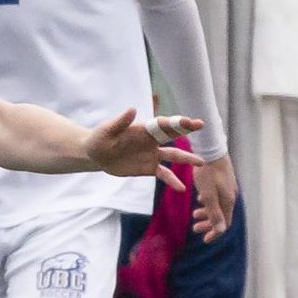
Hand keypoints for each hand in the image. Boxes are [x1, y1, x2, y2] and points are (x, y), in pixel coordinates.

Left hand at [86, 109, 205, 187]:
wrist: (96, 155)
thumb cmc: (100, 139)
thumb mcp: (107, 131)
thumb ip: (120, 122)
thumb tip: (132, 109)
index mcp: (144, 129)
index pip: (163, 124)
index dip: (176, 122)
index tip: (190, 122)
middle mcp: (152, 140)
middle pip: (173, 134)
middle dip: (186, 129)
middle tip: (201, 125)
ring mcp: (152, 154)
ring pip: (174, 156)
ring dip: (187, 159)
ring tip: (202, 163)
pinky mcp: (149, 168)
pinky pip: (164, 174)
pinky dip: (173, 181)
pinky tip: (182, 188)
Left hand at [191, 154, 238, 241]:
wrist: (211, 150)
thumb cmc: (207, 172)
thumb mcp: (208, 194)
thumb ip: (214, 212)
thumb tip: (221, 231)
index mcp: (228, 201)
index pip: (224, 223)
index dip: (215, 233)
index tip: (204, 239)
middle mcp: (230, 195)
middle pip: (222, 216)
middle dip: (209, 224)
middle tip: (194, 228)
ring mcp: (227, 188)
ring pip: (218, 206)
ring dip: (207, 213)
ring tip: (194, 215)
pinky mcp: (222, 181)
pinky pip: (217, 197)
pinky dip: (208, 203)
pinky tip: (200, 200)